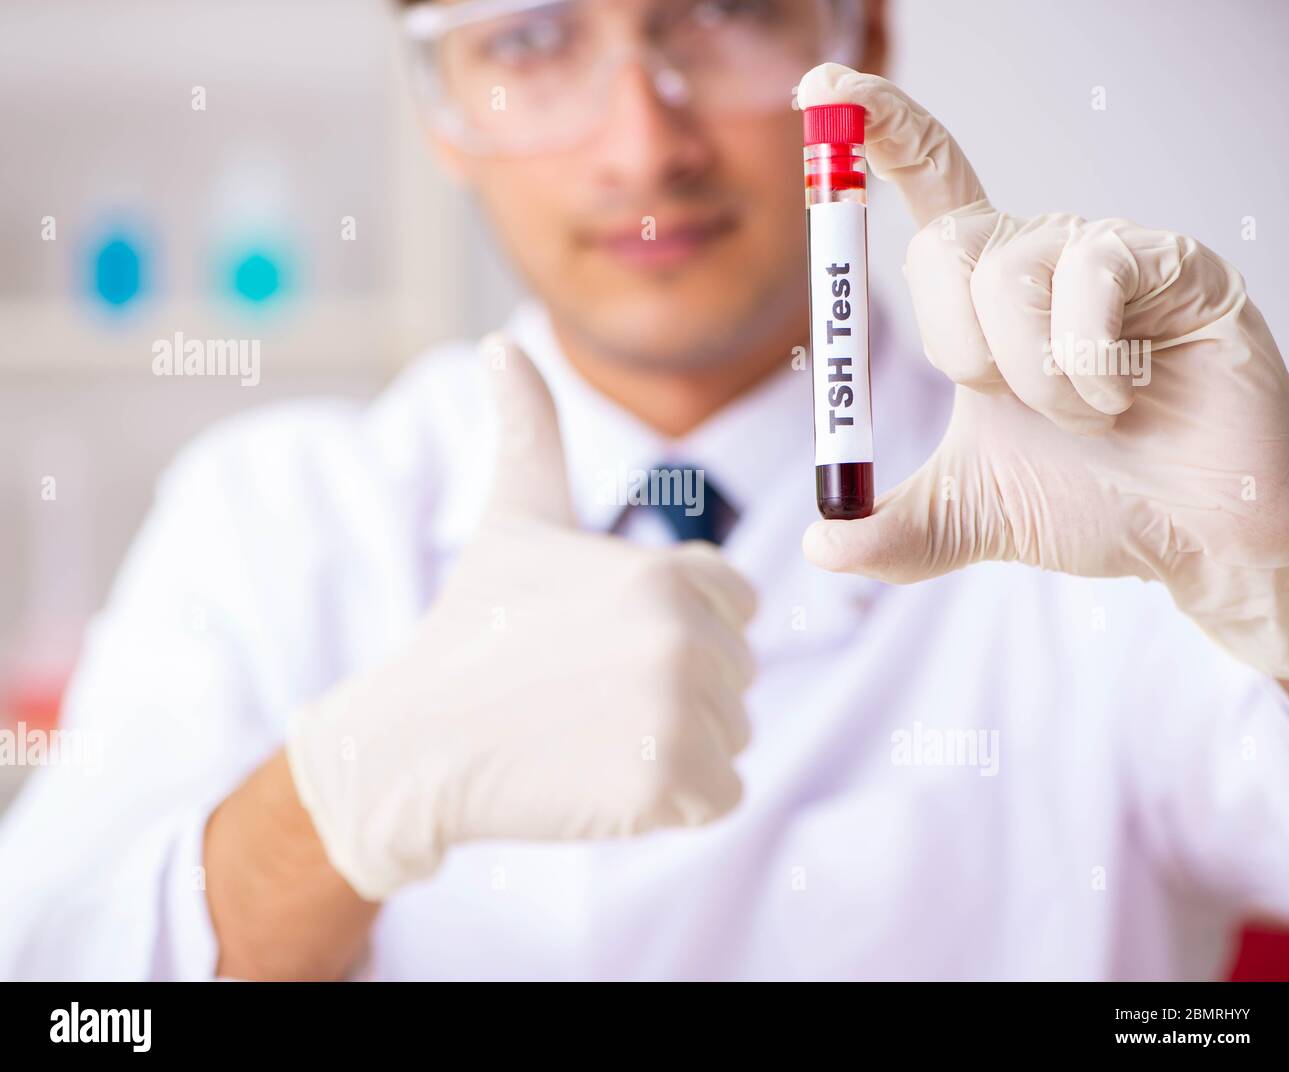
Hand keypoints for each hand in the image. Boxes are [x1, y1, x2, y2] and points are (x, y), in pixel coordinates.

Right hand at [286, 336, 756, 900]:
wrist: (415, 742)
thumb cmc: (472, 627)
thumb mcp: (511, 519)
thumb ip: (529, 430)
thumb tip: (499, 345)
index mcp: (667, 572)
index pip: (736, 605)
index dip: (679, 627)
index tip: (605, 641)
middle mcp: (684, 636)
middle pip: (737, 675)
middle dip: (677, 691)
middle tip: (588, 694)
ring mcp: (676, 714)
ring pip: (731, 736)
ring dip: (676, 747)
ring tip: (592, 734)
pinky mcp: (663, 787)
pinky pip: (718, 797)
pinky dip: (672, 801)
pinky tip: (602, 778)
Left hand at [798, 63, 1288, 680]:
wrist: (1192, 537)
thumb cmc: (1089, 504)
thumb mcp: (967, 519)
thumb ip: (891, 531)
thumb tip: (821, 547)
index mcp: (985, 294)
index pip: (927, 188)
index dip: (877, 133)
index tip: (823, 89)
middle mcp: (1039, 255)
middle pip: (943, 244)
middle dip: (960, 351)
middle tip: (1015, 403)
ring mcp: (1105, 252)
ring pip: (1009, 272)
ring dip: (1033, 379)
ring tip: (1087, 414)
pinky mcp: (1172, 262)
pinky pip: (1088, 280)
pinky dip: (1089, 368)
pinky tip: (1128, 395)